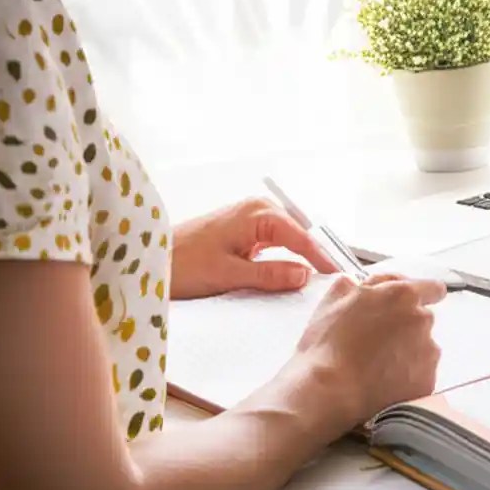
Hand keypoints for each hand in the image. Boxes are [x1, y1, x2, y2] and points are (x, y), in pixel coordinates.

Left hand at [171, 197, 338, 299]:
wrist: (150, 258)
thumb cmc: (182, 263)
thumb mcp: (229, 274)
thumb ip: (270, 274)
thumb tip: (305, 274)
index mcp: (258, 213)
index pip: (302, 238)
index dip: (322, 259)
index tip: (339, 278)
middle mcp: (258, 209)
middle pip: (300, 235)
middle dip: (316, 256)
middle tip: (335, 281)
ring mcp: (252, 217)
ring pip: (290, 238)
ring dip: (302, 257)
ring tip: (320, 278)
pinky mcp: (245, 229)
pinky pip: (277, 242)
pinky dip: (287, 256)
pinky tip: (295, 273)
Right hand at [296, 273, 445, 427]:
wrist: (330, 392)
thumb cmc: (328, 347)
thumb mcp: (334, 301)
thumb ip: (357, 285)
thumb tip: (364, 284)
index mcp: (402, 296)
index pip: (433, 288)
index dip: (423, 295)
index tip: (410, 307)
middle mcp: (422, 320)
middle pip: (423, 320)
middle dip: (406, 327)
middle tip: (378, 341)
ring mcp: (428, 351)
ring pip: (423, 348)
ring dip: (407, 352)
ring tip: (377, 366)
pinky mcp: (427, 380)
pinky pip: (421, 374)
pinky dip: (408, 377)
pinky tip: (384, 382)